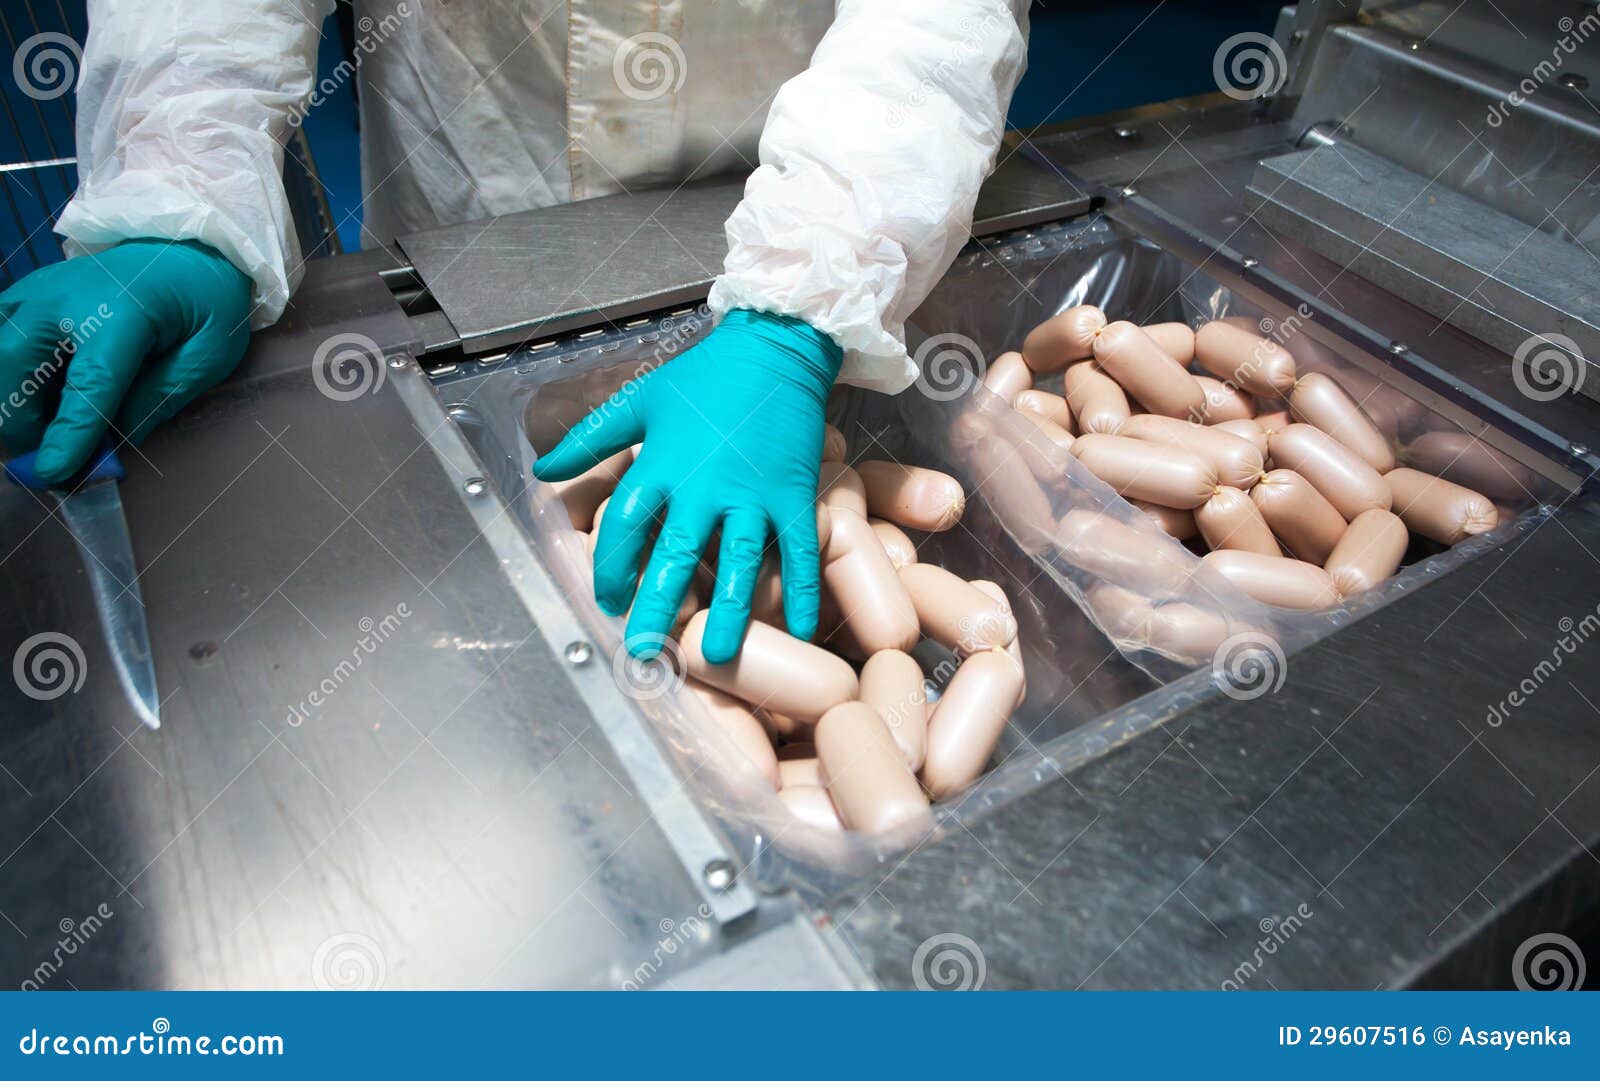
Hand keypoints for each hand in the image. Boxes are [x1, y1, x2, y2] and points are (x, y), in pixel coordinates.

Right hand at [0, 239, 251, 482]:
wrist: (189, 246)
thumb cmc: (205, 302)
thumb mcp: (205, 356)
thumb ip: (156, 400)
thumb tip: (112, 446)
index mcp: (121, 314)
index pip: (86, 387)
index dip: (67, 435)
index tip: (53, 473)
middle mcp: (64, 298)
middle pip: (12, 367)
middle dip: (19, 421)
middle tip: (49, 453)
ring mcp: (36, 291)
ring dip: (10, 398)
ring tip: (46, 426)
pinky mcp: (25, 293)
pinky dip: (9, 375)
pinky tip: (41, 393)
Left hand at [533, 309, 841, 661]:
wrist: (776, 348)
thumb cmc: (706, 375)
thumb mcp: (640, 400)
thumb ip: (589, 438)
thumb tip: (542, 470)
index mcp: (663, 462)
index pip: (625, 524)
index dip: (611, 567)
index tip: (608, 601)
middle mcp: (706, 484)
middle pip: (675, 553)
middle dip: (657, 605)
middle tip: (646, 651)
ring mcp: (753, 492)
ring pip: (736, 560)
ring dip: (728, 610)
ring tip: (714, 655)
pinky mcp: (794, 494)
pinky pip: (798, 549)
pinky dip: (802, 589)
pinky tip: (801, 631)